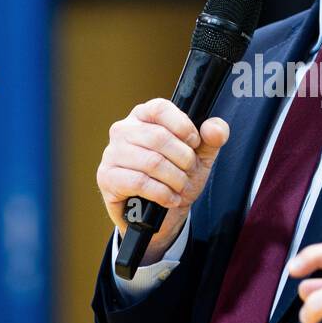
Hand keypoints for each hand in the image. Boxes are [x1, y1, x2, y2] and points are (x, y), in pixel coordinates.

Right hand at [96, 98, 229, 264]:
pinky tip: (170, 199)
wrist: (161, 214)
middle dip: (183, 159)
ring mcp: (112, 153)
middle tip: (189, 172)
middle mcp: (123, 130)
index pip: (160, 108)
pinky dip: (162, 193)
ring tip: (180, 187)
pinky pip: (139, 182)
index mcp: (144, 116)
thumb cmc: (176, 176)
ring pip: (151, 162)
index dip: (183, 126)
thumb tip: (214, 128)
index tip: (194, 144)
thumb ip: (212, 138)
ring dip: (175, 179)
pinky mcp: (107, 177)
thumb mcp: (200, 156)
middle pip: (159, 137)